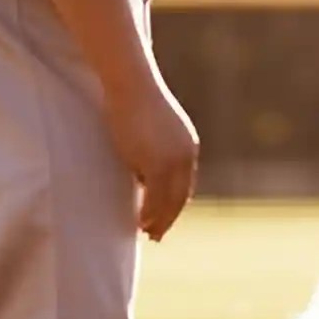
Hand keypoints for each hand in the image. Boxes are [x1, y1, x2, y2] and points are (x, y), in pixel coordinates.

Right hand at [106, 75, 199, 241]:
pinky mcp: (158, 163)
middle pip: (180, 196)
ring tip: (148, 234)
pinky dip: (150, 213)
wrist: (131, 82)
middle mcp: (185, 156)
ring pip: (169, 200)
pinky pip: (155, 197)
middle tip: (157, 236)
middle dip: (169, 217)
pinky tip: (140, 223)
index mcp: (187, 147)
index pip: (184, 184)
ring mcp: (173, 161)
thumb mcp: (148, 132)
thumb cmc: (133, 102)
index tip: (165, 218)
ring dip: (159, 220)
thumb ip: (150, 154)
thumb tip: (142, 178)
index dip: (175, 204)